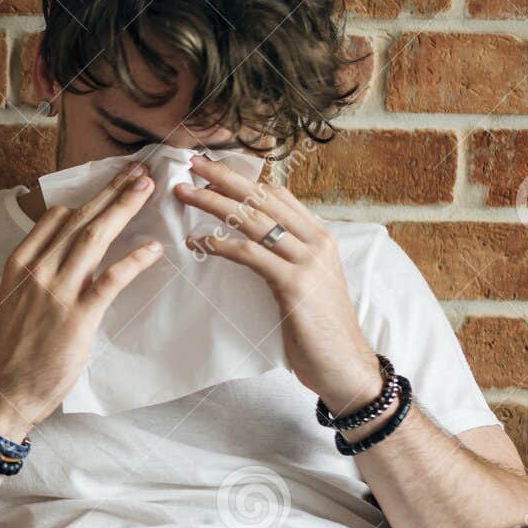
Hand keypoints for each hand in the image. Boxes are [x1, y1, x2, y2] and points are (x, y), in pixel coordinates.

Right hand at [0, 164, 162, 437]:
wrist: (3, 392)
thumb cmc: (8, 352)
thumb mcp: (8, 301)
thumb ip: (30, 276)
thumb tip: (53, 260)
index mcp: (19, 264)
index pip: (54, 219)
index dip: (86, 199)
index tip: (109, 186)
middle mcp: (37, 271)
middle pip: (79, 220)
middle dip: (111, 192)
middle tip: (138, 172)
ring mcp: (57, 292)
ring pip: (94, 238)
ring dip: (123, 209)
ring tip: (146, 190)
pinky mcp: (78, 317)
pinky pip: (111, 280)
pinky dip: (133, 261)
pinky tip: (153, 248)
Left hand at [177, 154, 381, 414]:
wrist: (345, 365)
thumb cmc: (319, 327)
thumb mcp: (306, 281)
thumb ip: (286, 255)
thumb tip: (254, 236)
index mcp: (319, 235)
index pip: (277, 194)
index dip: (244, 178)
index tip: (211, 167)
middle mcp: (317, 240)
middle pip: (263, 198)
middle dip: (224, 177)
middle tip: (191, 162)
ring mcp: (308, 260)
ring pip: (253, 220)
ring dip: (214, 203)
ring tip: (183, 193)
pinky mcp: (295, 284)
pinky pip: (251, 255)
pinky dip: (220, 244)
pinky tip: (196, 240)